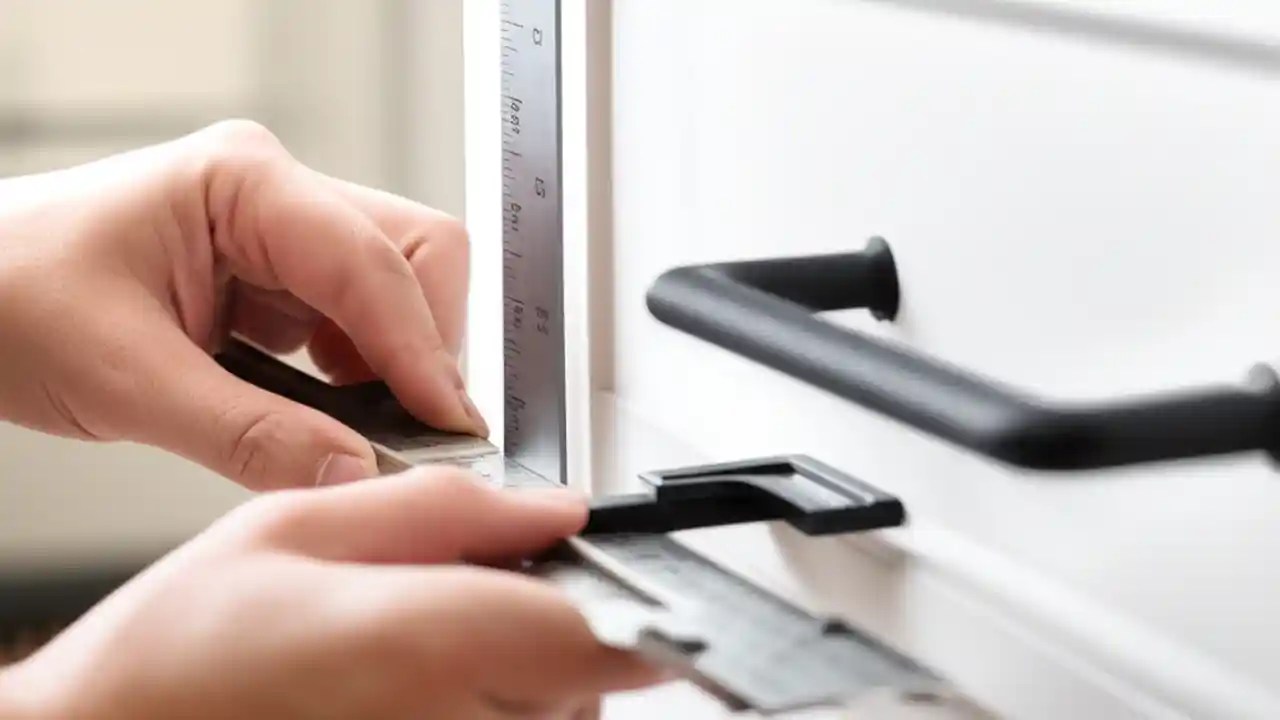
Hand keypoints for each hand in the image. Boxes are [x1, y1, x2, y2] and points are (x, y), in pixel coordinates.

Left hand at [0, 120, 485, 488]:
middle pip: (414, 253)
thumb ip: (248, 436)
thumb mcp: (123, 380)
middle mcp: (274, 195)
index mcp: (241, 183)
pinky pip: (357, 319)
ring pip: (397, 287)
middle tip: (415, 430)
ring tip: (363, 429)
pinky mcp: (275, 275)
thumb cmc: (8, 297)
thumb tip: (353, 472)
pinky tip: (330, 412)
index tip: (448, 428)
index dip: (420, 350)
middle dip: (424, 344)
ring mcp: (279, 232)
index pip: (372, 262)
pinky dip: (364, 373)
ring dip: (395, 362)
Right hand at [0, 468, 664, 718]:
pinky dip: (487, 716)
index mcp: (424, 642)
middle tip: (457, 598)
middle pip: (584, 680)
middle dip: (552, 629)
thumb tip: (552, 508)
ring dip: (521, 681)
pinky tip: (407, 694)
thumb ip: (443, 510)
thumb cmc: (174, 655)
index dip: (637, 611)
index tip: (634, 593)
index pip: (602, 636)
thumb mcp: (296, 527)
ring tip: (412, 652)